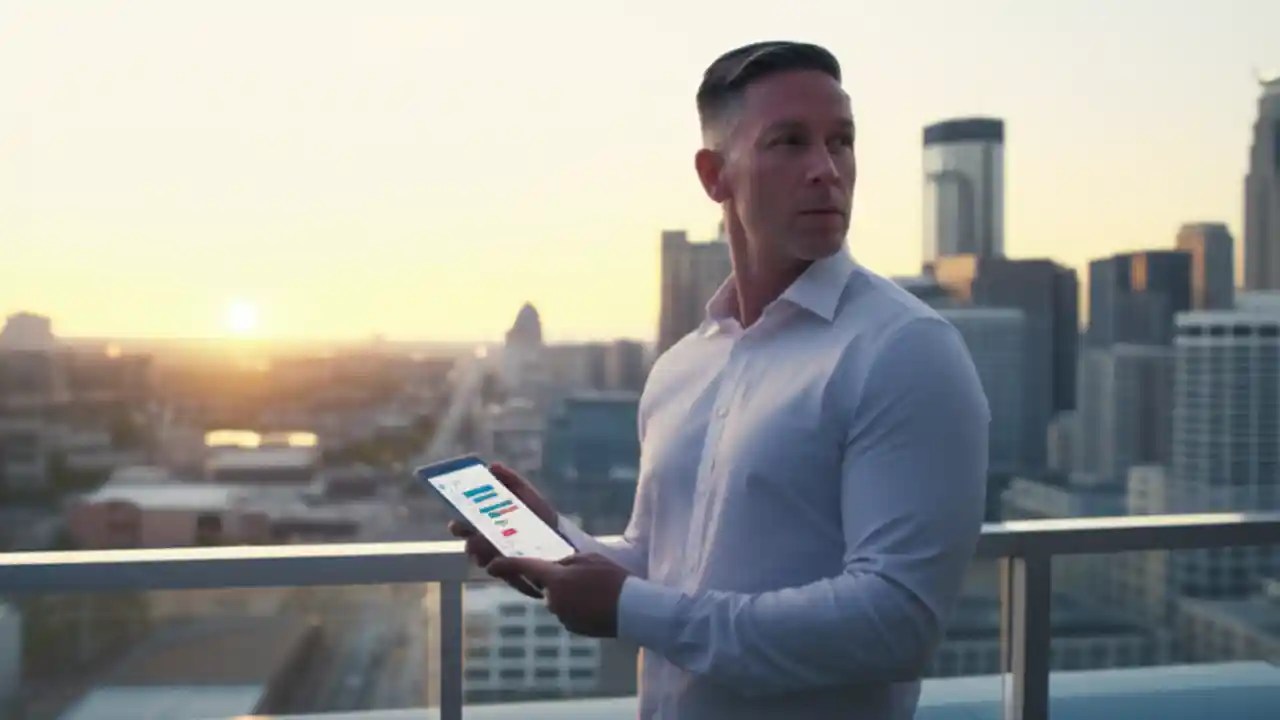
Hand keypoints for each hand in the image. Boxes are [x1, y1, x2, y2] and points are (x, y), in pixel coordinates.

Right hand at [448, 463, 558, 598]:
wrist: (561, 537)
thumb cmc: (540, 515)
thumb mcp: (526, 495)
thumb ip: (511, 480)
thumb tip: (492, 465)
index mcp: (489, 523)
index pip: (466, 525)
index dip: (458, 524)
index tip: (455, 520)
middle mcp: (490, 543)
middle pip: (470, 542)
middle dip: (466, 537)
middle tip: (462, 531)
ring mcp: (500, 559)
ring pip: (480, 557)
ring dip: (478, 551)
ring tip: (481, 547)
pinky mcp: (512, 573)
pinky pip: (499, 572)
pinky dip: (496, 566)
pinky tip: (496, 561)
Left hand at [487, 553, 628, 637]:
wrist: (632, 609)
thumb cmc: (612, 579)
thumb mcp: (589, 558)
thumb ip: (566, 562)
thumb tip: (556, 568)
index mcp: (555, 578)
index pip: (523, 568)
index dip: (504, 566)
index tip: (491, 566)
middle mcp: (554, 599)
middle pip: (546, 586)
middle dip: (558, 580)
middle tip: (584, 576)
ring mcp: (562, 616)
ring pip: (558, 600)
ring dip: (570, 594)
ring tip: (596, 590)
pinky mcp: (572, 628)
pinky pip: (569, 613)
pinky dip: (578, 608)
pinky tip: (597, 604)